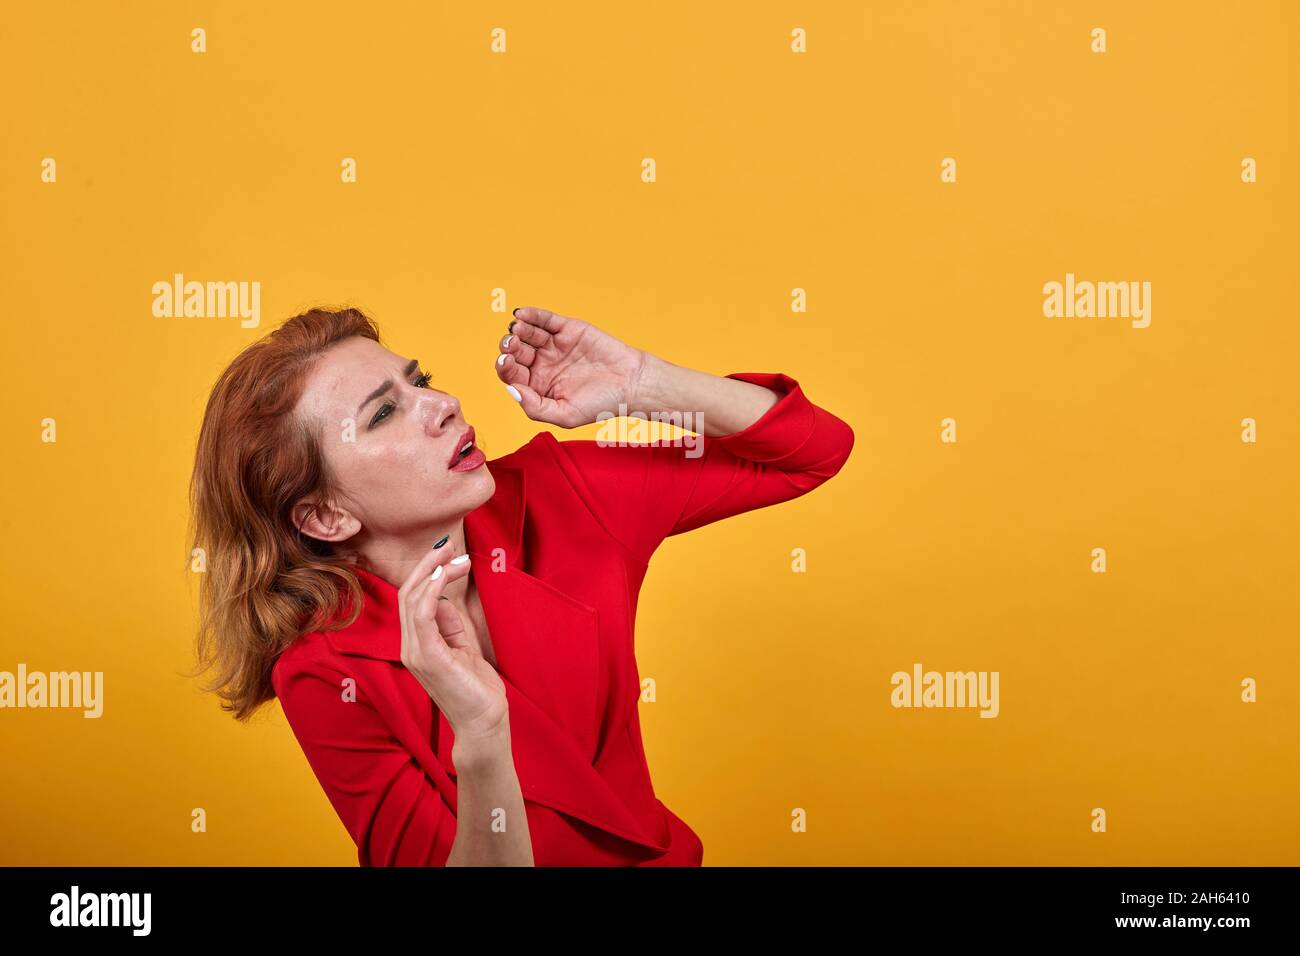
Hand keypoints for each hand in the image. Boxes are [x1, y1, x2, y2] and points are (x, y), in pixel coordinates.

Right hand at [396, 546, 507, 745]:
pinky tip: (445, 574)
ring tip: (452, 554)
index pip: (413, 599)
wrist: (484, 722)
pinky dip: (432, 590)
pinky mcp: (427, 656)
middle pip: (408, 593)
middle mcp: (410, 646)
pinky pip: (422, 614)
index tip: (451, 555)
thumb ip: (450, 624)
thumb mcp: (462, 647)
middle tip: (450, 545)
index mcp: (417, 643)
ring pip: (412, 599)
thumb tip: (444, 598)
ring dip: (432, 571)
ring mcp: (415, 652)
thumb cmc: (476, 688)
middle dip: (428, 564)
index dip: (428, 572)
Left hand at [494, 306, 648, 427]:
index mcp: (537, 386)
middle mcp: (541, 364)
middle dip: (509, 347)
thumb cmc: (599, 404)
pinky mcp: (567, 329)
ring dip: (518, 331)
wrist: (630, 383)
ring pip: (527, 334)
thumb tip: (512, 390)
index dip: (505, 367)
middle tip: (511, 344)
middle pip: (516, 352)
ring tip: (516, 330)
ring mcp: (553, 345)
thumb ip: (535, 407)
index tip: (506, 362)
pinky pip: (545, 320)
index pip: (512, 375)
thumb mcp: (565, 415)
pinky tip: (522, 314)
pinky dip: (532, 315)